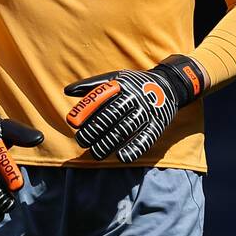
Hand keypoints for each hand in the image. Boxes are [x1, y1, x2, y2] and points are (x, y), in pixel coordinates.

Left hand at [64, 55, 205, 162]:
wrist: (168, 85)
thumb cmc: (134, 83)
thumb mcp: (116, 78)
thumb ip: (93, 86)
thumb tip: (67, 91)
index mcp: (123, 85)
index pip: (101, 99)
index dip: (87, 112)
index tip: (73, 124)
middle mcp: (136, 97)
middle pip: (112, 115)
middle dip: (95, 130)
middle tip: (82, 142)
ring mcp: (148, 111)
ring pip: (126, 129)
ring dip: (110, 143)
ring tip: (96, 154)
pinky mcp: (158, 124)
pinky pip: (146, 138)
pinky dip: (134, 148)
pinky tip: (121, 157)